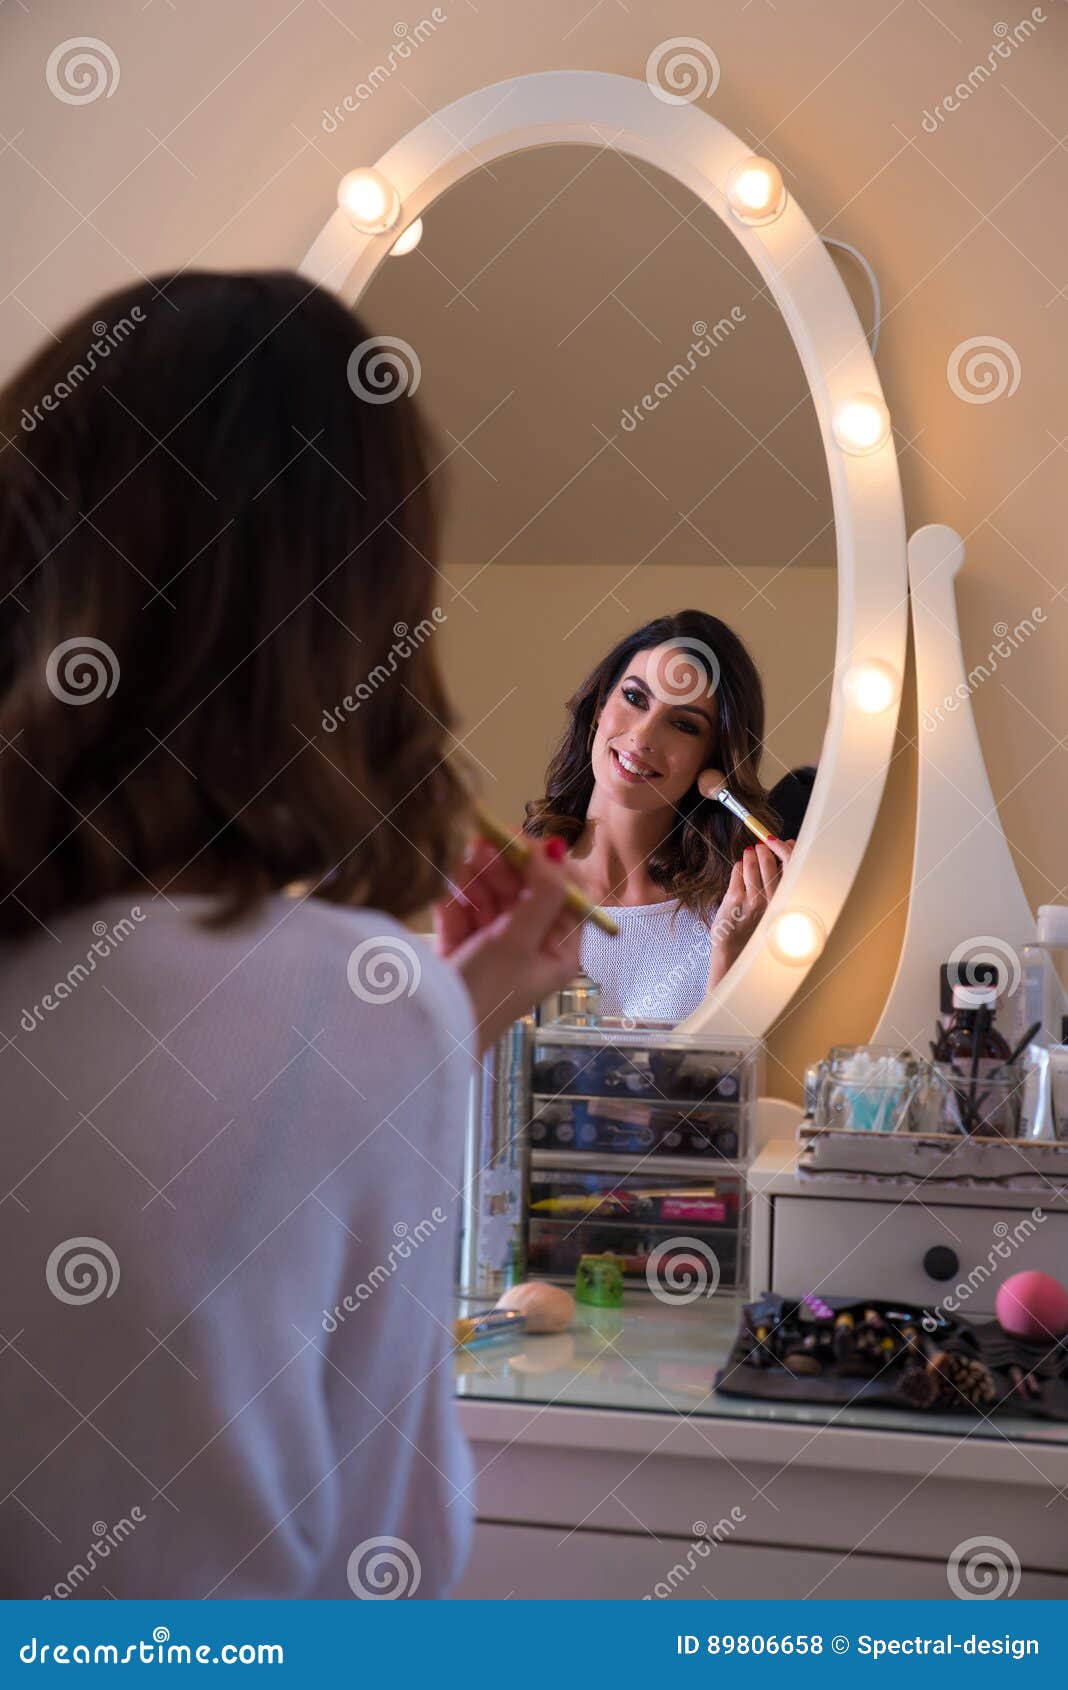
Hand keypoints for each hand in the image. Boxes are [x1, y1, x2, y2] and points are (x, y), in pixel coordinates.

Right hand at [433, 836, 582, 1050]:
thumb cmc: (486, 992)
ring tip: (460, 857)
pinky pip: (462, 913)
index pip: (562, 897)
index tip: (523, 840)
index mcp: (557, 952)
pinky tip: (443, 885)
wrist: (431, 1032)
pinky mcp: (461, 949)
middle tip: (482, 842)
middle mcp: (530, 948)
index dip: (545, 865)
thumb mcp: (519, 940)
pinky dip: (453, 899)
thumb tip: (556, 849)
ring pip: (489, 899)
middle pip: (522, 893)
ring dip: (475, 878)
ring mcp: (494, 948)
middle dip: (503, 868)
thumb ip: (542, 893)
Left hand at [707, 836, 793, 980]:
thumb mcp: (777, 906)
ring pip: (751, 864)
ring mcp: (752, 899)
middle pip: (769, 862)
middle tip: (762, 844)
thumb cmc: (759, 926)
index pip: (791, 867)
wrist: (737, 951)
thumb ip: (782, 882)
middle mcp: (771, 900)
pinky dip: (739, 866)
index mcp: (785, 901)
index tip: (782, 842)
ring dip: (750, 854)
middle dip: (765, 848)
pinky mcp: (734, 898)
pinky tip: (740, 867)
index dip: (786, 850)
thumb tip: (788, 852)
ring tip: (750, 852)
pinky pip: (737, 872)